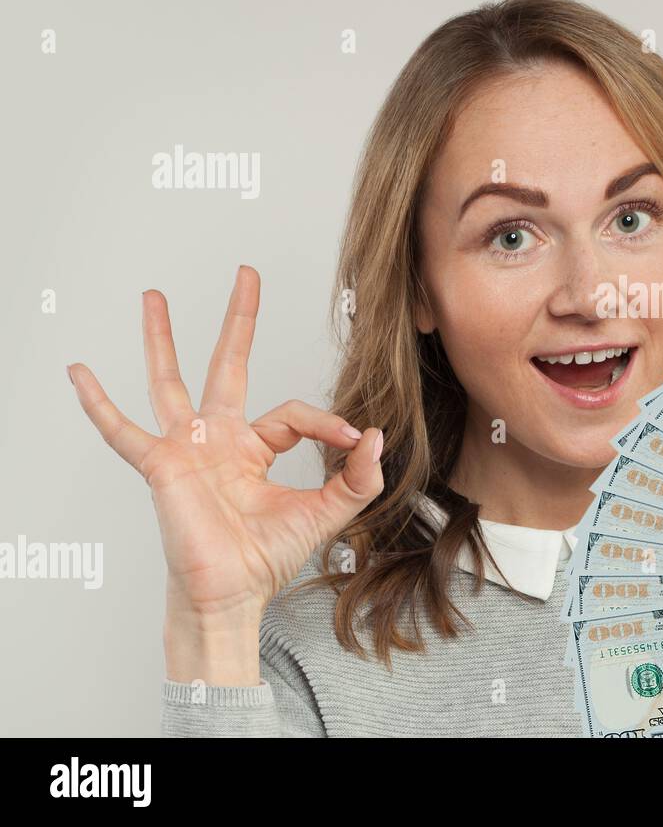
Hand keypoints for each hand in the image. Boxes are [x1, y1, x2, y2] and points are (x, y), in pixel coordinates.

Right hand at [68, 266, 383, 643]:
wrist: (232, 595)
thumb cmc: (266, 558)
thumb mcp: (326, 513)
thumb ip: (357, 478)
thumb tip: (376, 437)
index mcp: (254, 448)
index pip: (292, 414)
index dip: (326, 423)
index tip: (353, 440)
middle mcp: (218, 440)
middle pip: (228, 365)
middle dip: (238, 320)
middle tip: (247, 274)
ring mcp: (187, 449)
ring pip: (171, 381)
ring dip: (161, 338)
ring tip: (153, 296)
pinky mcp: (162, 466)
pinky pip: (122, 431)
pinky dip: (99, 404)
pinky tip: (80, 372)